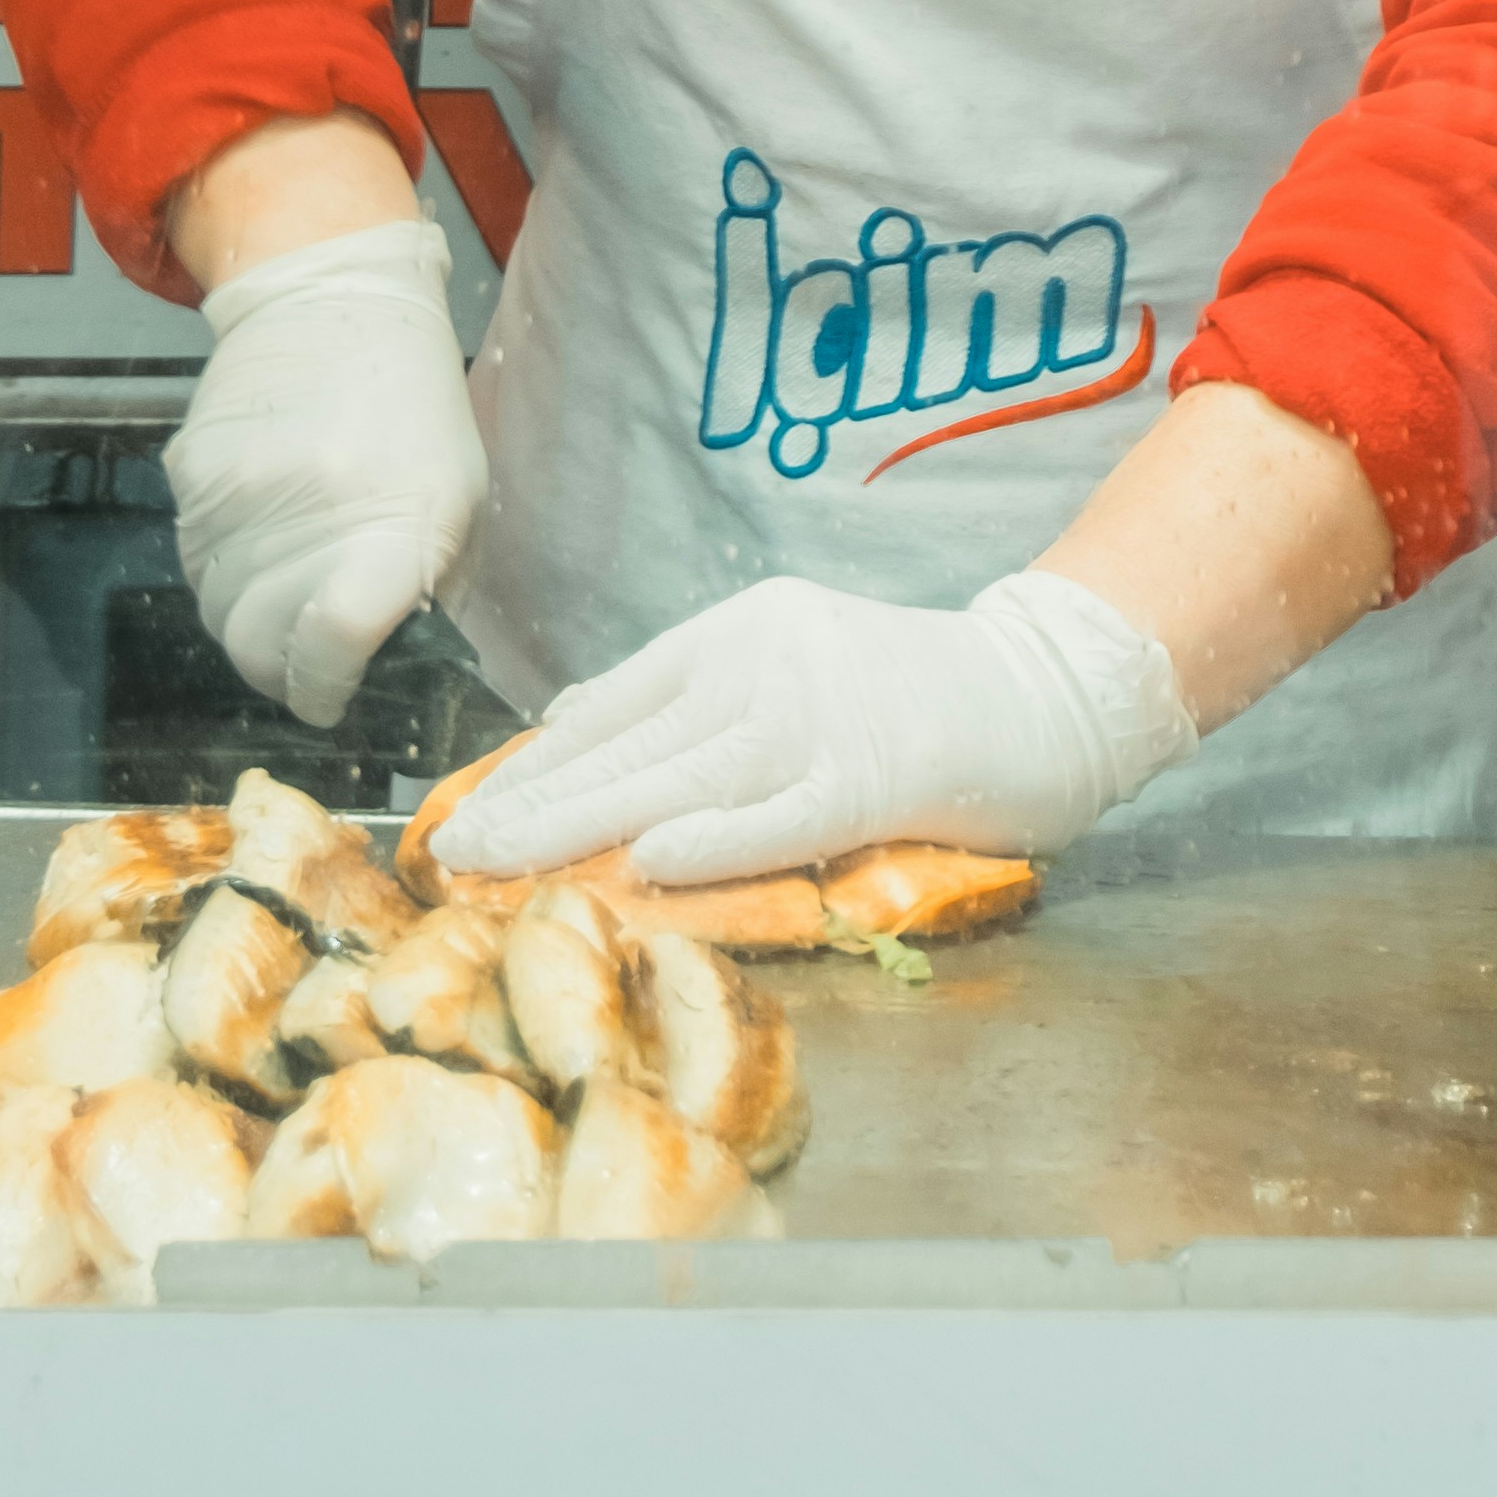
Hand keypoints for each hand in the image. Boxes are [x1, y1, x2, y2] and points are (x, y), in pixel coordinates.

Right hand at [162, 215, 484, 729]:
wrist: (334, 304)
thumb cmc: (415, 412)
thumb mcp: (456, 502)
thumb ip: (420, 590)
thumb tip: (375, 667)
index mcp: (390, 524)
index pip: (332, 643)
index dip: (327, 687)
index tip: (334, 693)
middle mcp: (304, 514)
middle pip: (256, 650)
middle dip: (281, 671)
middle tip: (306, 657)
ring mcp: (235, 496)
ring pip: (216, 614)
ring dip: (249, 621)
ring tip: (289, 583)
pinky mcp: (190, 475)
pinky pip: (194, 560)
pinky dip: (224, 568)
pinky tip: (264, 529)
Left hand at [431, 571, 1195, 886]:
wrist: (1047, 686)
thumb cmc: (916, 692)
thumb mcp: (791, 660)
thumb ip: (695, 695)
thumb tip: (574, 725)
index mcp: (745, 628)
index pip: (616, 700)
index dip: (535, 763)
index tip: (466, 810)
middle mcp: (771, 660)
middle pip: (630, 744)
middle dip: (530, 805)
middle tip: (448, 854)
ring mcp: (822, 715)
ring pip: (679, 781)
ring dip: (582, 830)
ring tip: (503, 869)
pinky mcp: (875, 774)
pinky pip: (778, 816)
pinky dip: (714, 842)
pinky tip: (651, 866)